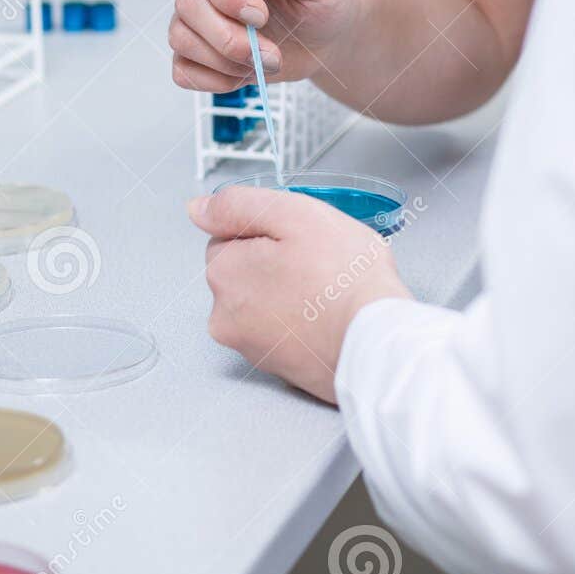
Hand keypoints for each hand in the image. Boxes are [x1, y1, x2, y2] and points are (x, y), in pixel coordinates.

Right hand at [169, 0, 351, 90]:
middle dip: (229, 37)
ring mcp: (199, 14)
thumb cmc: (323, 0)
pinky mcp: (197, 49)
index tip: (259, 15)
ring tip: (265, 60)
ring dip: (226, 60)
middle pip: (187, 3)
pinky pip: (184, 69)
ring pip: (181, 37)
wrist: (326, 36)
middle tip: (269, 50)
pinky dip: (215, 79)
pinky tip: (246, 72)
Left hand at [187, 186, 409, 404]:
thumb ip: (240, 205)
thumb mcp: (296, 214)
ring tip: (325, 290)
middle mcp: (226, 316)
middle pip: (246, 267)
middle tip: (317, 261)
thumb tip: (198, 208)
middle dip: (276, 260)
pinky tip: (326, 315)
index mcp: (224, 273)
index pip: (232, 233)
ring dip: (289, 291)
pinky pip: (282, 328)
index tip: (298, 237)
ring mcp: (250, 346)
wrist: (376, 345)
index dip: (270, 229)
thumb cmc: (346, 282)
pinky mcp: (276, 367)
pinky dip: (300, 321)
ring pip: (265, 298)